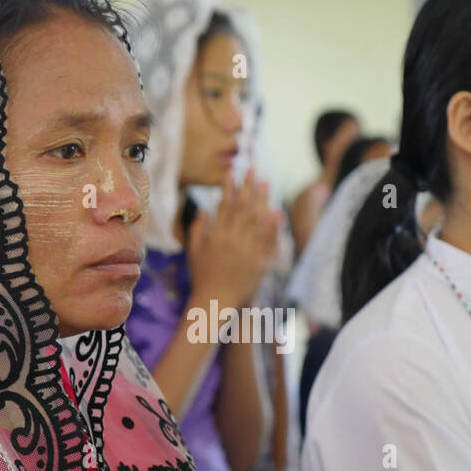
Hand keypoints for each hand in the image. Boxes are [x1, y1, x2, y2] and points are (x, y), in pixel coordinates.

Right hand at [186, 167, 279, 310]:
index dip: (228, 187)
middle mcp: (232, 241)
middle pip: (242, 208)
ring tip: (266, 182)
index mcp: (216, 236)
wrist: (216, 301)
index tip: (232, 172)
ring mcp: (248, 251)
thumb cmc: (202, 277)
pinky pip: (268, 241)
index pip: (224, 206)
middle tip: (253, 169)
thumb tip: (203, 209)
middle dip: (248, 186)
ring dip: (262, 199)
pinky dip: (272, 226)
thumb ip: (197, 229)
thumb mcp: (194, 251)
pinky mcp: (260, 263)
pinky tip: (276, 211)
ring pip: (256, 220)